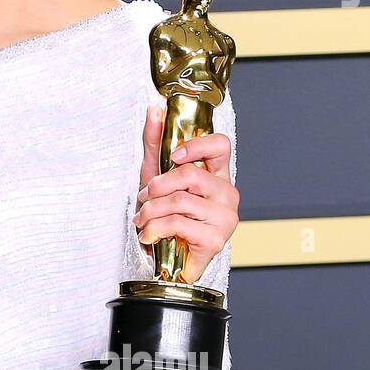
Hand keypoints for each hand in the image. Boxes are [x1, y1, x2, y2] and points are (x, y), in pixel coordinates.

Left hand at [133, 105, 238, 283]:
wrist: (166, 260)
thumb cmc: (165, 215)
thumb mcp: (155, 175)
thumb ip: (155, 143)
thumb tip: (154, 110)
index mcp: (217, 175)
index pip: (221, 145)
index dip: (196, 145)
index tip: (173, 156)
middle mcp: (227, 194)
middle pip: (190, 174)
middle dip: (156, 186)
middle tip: (143, 198)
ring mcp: (225, 218)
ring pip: (180, 200)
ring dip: (150, 211)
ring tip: (142, 221)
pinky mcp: (216, 241)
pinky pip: (179, 224)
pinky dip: (155, 229)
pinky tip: (149, 236)